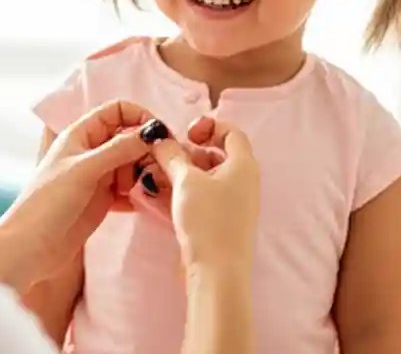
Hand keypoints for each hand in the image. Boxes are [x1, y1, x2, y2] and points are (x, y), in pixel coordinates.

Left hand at [0, 101, 161, 292]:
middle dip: (147, 149)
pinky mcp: (104, 200)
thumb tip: (153, 132)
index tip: (158, 135)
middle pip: (130, 137)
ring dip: (145, 172)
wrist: (30, 250)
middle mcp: (91, 152)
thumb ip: (120, 149)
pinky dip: (140, 192)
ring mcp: (98, 177)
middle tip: (159, 167)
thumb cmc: (48, 203)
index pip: (117, 111)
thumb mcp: (85, 170)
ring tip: (150, 187)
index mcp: (81, 134)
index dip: (139, 117)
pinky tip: (145, 202)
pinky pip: (130, 188)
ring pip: (132, 164)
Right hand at [151, 117, 259, 272]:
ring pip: (206, 178)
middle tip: (166, 157)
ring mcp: (233, 203)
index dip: (208, 126)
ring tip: (156, 176)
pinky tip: (160, 196)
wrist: (217, 273)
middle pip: (216, 154)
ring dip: (182, 173)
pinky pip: (202, 197)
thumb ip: (171, 155)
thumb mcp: (186, 181)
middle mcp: (243, 181)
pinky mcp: (221, 222)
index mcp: (244, 164)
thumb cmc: (208, 220)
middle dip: (188, 152)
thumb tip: (159, 138)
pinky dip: (184, 192)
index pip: (231, 132)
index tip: (186, 134)